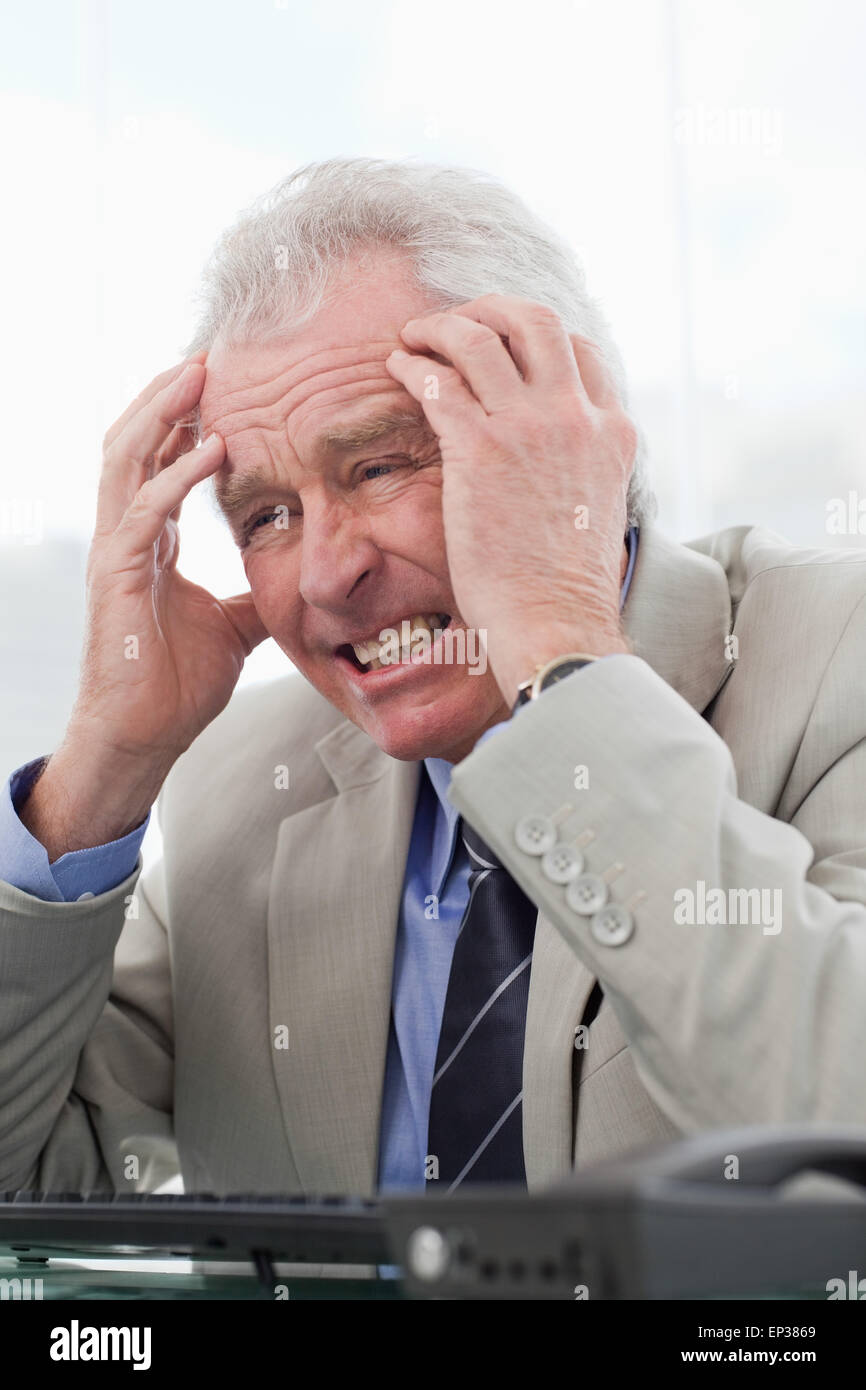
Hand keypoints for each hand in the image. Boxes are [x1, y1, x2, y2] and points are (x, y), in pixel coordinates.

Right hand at [20, 355, 268, 856]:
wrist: (146, 735)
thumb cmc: (178, 683)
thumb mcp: (236, 625)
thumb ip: (259, 593)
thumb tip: (301, 577)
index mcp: (152, 539)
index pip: (162, 459)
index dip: (187, 417)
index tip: (225, 380)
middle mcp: (128, 534)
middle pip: (138, 441)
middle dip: (170, 394)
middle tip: (210, 354)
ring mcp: (117, 551)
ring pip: (127, 458)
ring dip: (163, 412)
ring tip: (198, 374)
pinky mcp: (116, 576)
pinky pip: (142, 511)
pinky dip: (174, 475)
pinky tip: (210, 449)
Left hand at [385, 294, 635, 703]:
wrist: (556, 623)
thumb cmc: (566, 591)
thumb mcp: (596, 514)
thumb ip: (583, 474)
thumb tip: (557, 474)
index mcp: (610, 434)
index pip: (580, 352)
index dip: (537, 337)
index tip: (504, 344)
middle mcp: (576, 417)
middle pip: (535, 321)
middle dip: (490, 309)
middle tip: (457, 321)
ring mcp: (529, 426)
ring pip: (480, 337)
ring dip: (440, 328)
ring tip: (414, 336)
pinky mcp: (481, 447)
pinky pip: (437, 380)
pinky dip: (412, 364)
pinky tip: (397, 368)